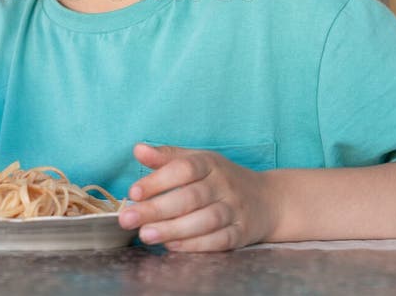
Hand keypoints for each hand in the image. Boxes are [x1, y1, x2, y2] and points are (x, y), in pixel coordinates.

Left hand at [119, 144, 275, 251]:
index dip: (158, 180)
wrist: (267, 200)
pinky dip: (195, 244)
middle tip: (128, 219)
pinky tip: (172, 246)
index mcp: (210, 164)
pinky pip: (219, 240)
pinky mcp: (242, 233)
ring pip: (205, 220)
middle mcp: (224, 185)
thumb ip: (166, 157)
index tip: (133, 192)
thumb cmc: (221, 179)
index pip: (184, 169)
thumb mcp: (197, 161)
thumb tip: (138, 149)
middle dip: (157, 209)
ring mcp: (235, 209)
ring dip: (174, 229)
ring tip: (146, 235)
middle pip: (190, 197)